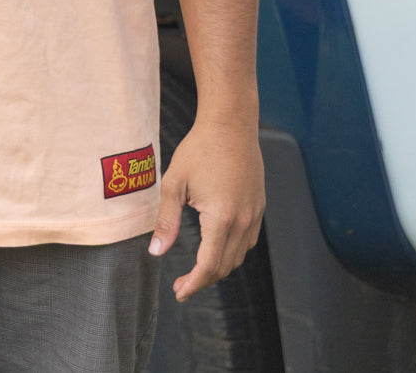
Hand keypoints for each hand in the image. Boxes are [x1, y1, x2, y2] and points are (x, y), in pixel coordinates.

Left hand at [148, 116, 264, 301]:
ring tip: (197, 270)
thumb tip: (156, 252)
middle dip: (203, 279)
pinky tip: (216, 247)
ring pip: (239, 256)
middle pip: (225, 266)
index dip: (194, 283)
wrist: (230, 124)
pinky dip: (232, 252)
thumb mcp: (175, 183)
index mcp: (222, 219)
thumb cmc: (199, 149)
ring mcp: (255, 215)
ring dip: (218, 268)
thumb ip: (166, 221)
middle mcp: (243, 222)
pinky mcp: (259, 207)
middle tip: (181, 284)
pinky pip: (248, 241)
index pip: (209, 265)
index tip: (179, 292)